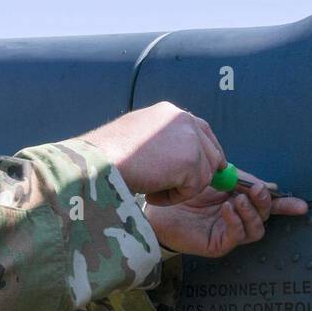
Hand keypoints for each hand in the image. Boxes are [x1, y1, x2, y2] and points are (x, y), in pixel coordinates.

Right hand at [77, 102, 224, 204]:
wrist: (100, 160)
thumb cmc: (108, 154)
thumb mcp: (138, 137)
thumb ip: (163, 142)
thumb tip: (185, 161)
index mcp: (170, 113)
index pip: (202, 131)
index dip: (203, 153)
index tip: (200, 172)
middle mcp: (184, 119)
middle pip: (211, 152)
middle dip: (199, 174)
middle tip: (176, 189)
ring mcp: (191, 138)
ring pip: (203, 174)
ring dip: (180, 188)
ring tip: (151, 189)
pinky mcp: (192, 160)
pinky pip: (193, 189)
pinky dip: (173, 197)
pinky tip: (151, 193)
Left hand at [143, 173, 308, 257]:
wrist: (158, 204)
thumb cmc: (185, 190)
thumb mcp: (217, 178)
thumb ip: (242, 181)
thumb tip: (272, 185)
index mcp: (239, 202)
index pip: (267, 206)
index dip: (285, 206)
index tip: (301, 205)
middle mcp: (237, 219)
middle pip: (264, 217)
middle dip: (265, 204)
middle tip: (257, 191)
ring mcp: (228, 233)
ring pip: (255, 230)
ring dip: (251, 213)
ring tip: (238, 199)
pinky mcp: (217, 244)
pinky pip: (236, 237)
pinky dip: (236, 221)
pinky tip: (227, 209)